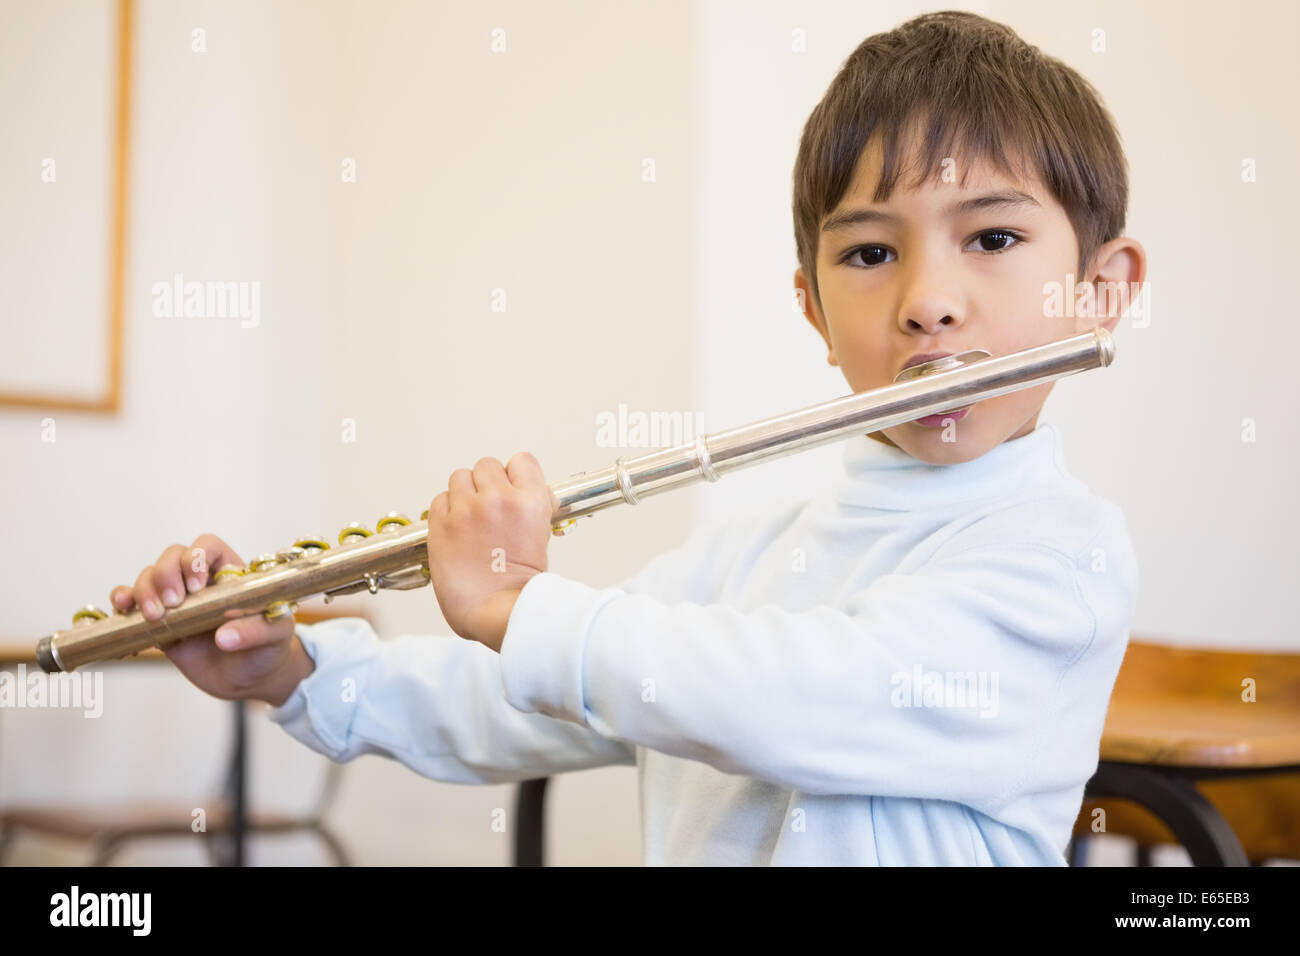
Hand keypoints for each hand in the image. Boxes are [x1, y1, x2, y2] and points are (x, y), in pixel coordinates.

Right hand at [109, 533, 313, 704]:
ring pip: (149, 577)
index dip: (196, 556)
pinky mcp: (160, 623)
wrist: (251, 680)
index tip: (196, 584)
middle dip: (165, 574)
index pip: (208, 546)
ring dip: (144, 590)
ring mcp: (177, 601)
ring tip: (155, 615)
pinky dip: (123, 601)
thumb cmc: (268, 648)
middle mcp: (200, 582)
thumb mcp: (275, 637)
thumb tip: (223, 638)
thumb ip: (255, 632)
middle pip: (172, 557)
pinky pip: (133, 604)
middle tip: (173, 601)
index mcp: (230, 574)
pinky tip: (122, 609)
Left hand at [426, 452, 555, 651]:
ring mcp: (468, 510)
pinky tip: (456, 531)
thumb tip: (525, 490)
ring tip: (470, 519)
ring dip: (465, 494)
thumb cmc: (520, 584)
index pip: (522, 461)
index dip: (516, 475)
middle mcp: (499, 499)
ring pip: (460, 477)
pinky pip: (440, 499)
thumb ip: (532, 506)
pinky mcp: (442, 524)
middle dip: (488, 485)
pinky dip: (446, 511)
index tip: (512, 489)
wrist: (496, 611)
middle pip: (487, 465)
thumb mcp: (542, 535)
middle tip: (489, 510)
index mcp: (530, 501)